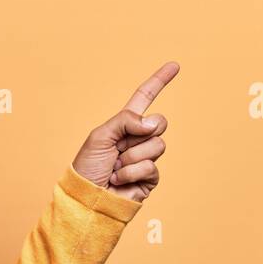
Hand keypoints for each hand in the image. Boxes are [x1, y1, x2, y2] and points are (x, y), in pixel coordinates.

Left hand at [72, 61, 176, 201]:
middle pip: (160, 122)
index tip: (175, 65)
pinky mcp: (150, 178)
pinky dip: (132, 173)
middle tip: (120, 148)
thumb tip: (152, 122)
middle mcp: (138, 139)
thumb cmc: (88, 168)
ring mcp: (146, 158)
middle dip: (141, 133)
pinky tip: (119, 181)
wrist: (88, 198)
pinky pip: (151, 167)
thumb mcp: (100, 136)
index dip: (159, 81)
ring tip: (115, 168)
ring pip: (157, 145)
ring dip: (131, 158)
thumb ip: (126, 121)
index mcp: (124, 125)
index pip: (144, 98)